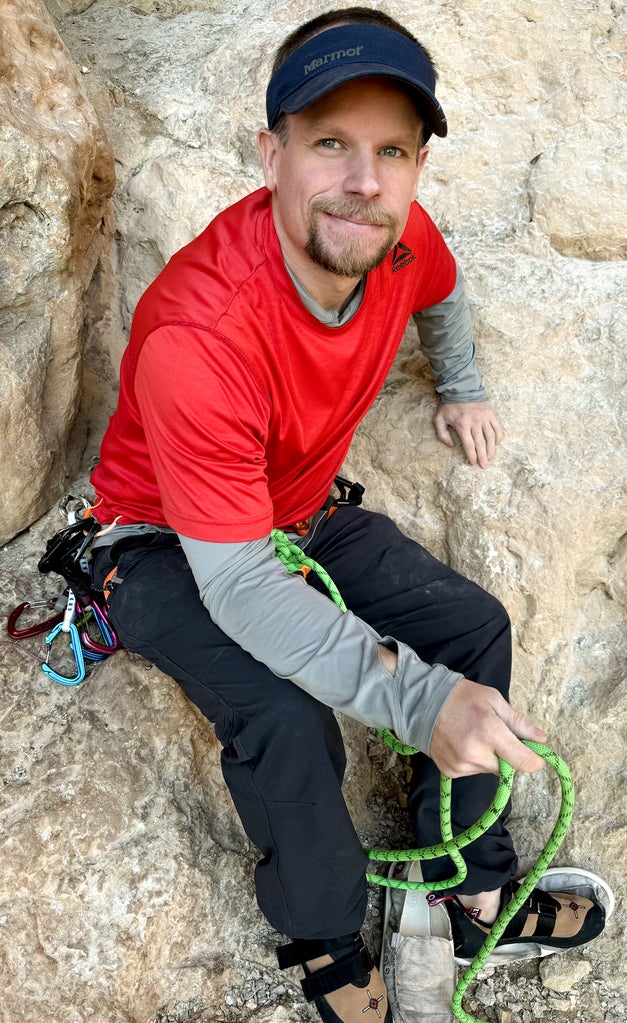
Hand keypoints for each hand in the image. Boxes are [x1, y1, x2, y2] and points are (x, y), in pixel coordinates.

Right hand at [429, 678, 546, 777]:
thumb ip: (519, 722)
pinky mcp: (451, 772)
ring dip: (489, 758)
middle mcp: (476, 753)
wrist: (422, 703)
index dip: (534, 761)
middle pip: (507, 769)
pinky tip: (463, 744)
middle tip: (496, 736)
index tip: (535, 756)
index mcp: (490, 732)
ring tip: (474, 736)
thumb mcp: (494, 700)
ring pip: (489, 770)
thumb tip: (541, 739)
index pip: (523, 761)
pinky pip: (473, 771)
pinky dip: (473, 761)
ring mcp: (462, 765)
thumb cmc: (461, 697)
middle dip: (507, 756)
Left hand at [432, 400, 502, 467]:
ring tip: (491, 458)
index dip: (472, 455)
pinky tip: (497, 444)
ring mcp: (484, 418)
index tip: (473, 463)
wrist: (461, 387)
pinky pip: (497, 427)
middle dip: (483, 457)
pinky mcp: (490, 413)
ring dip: (491, 449)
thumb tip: (452, 445)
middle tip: (485, 466)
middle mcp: (475, 422)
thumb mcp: (438, 419)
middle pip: (481, 443)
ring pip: (490, 437)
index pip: (469, 445)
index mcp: (462, 425)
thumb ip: (442, 434)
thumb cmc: (449, 405)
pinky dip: (498, 436)